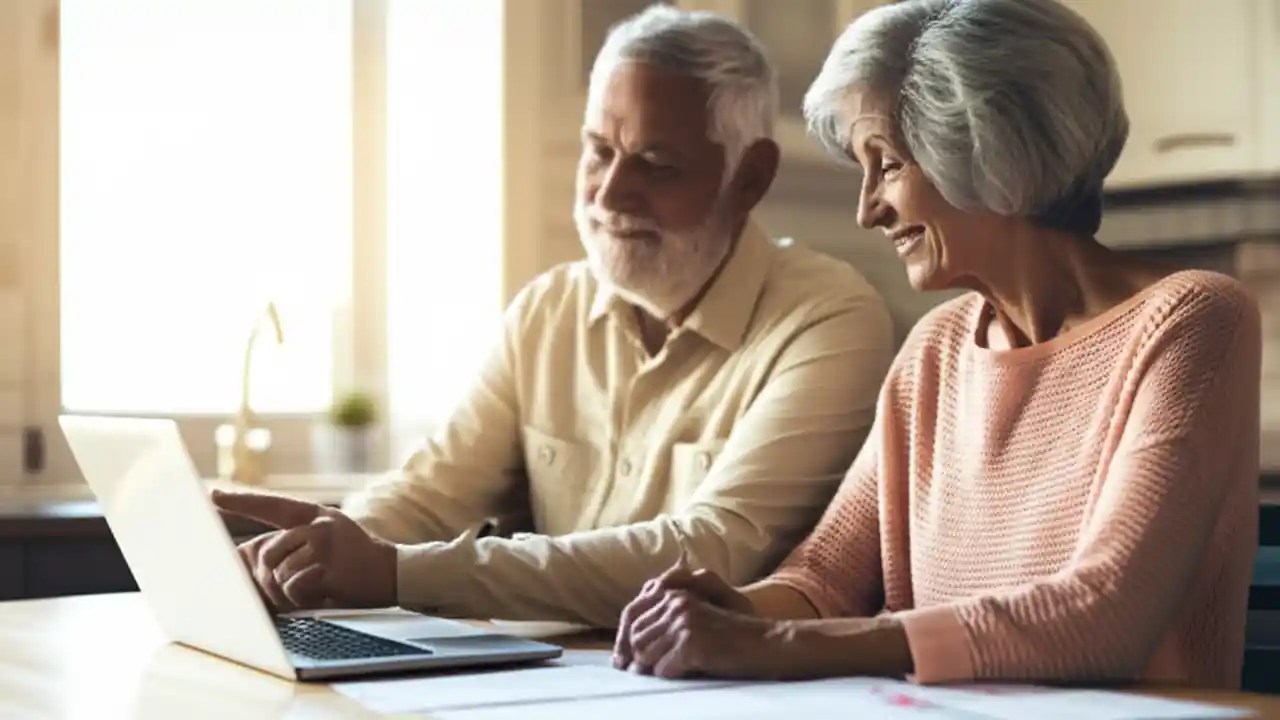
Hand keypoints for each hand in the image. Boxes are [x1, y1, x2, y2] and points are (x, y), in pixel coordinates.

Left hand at [212, 490, 397, 610]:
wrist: (393, 572)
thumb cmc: (354, 561)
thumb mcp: (327, 539)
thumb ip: (294, 542)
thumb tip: (248, 556)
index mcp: (315, 515)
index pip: (272, 506)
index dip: (242, 501)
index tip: (213, 495)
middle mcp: (318, 524)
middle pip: (267, 551)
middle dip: (268, 578)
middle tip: (285, 591)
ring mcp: (325, 543)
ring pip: (279, 572)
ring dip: (287, 591)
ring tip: (310, 592)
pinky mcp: (330, 565)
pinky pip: (295, 587)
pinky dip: (300, 599)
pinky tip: (320, 595)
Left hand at [621, 590, 778, 678]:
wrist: (764, 643)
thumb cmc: (730, 639)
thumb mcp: (695, 622)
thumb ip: (665, 628)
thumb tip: (631, 658)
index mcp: (674, 595)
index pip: (632, 618)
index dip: (626, 644)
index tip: (624, 665)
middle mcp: (675, 603)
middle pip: (635, 637)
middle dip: (638, 659)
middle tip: (640, 675)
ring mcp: (682, 621)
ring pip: (646, 654)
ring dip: (654, 668)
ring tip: (672, 670)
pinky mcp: (691, 642)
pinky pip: (663, 668)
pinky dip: (671, 675)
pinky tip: (686, 672)